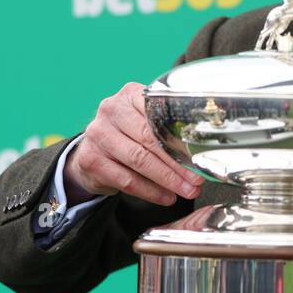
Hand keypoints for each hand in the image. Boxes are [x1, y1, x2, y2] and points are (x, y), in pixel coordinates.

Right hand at [64, 82, 200, 205]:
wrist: (93, 150)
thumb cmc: (128, 134)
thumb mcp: (144, 120)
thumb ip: (167, 127)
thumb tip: (202, 151)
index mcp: (130, 95)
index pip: (159, 115)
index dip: (181, 137)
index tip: (200, 155)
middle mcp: (111, 111)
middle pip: (150, 139)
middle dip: (178, 163)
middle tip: (197, 179)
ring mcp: (98, 135)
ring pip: (139, 161)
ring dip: (168, 180)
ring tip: (187, 191)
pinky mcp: (91, 160)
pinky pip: (127, 180)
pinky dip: (151, 191)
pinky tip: (167, 197)